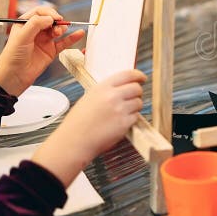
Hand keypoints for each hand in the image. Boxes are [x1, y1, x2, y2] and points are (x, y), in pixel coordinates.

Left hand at [0, 7, 84, 95]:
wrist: (15, 75)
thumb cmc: (12, 56)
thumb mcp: (22, 36)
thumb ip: (35, 24)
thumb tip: (50, 18)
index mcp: (25, 24)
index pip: (39, 12)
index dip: (49, 13)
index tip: (55, 18)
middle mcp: (35, 31)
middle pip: (50, 20)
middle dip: (56, 21)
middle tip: (57, 27)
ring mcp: (44, 41)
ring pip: (58, 30)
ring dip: (62, 29)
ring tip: (59, 33)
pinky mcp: (51, 50)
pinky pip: (64, 42)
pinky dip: (72, 38)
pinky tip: (78, 34)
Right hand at [32, 70, 146, 186]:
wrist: (75, 141)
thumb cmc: (78, 122)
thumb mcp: (89, 97)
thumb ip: (106, 90)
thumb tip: (123, 86)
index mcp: (102, 87)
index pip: (127, 74)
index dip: (138, 75)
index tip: (142, 77)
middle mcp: (112, 96)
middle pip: (137, 88)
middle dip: (137, 93)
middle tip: (133, 97)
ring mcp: (119, 110)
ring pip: (139, 103)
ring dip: (134, 107)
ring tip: (122, 113)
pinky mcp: (124, 123)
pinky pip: (136, 117)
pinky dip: (131, 119)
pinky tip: (119, 122)